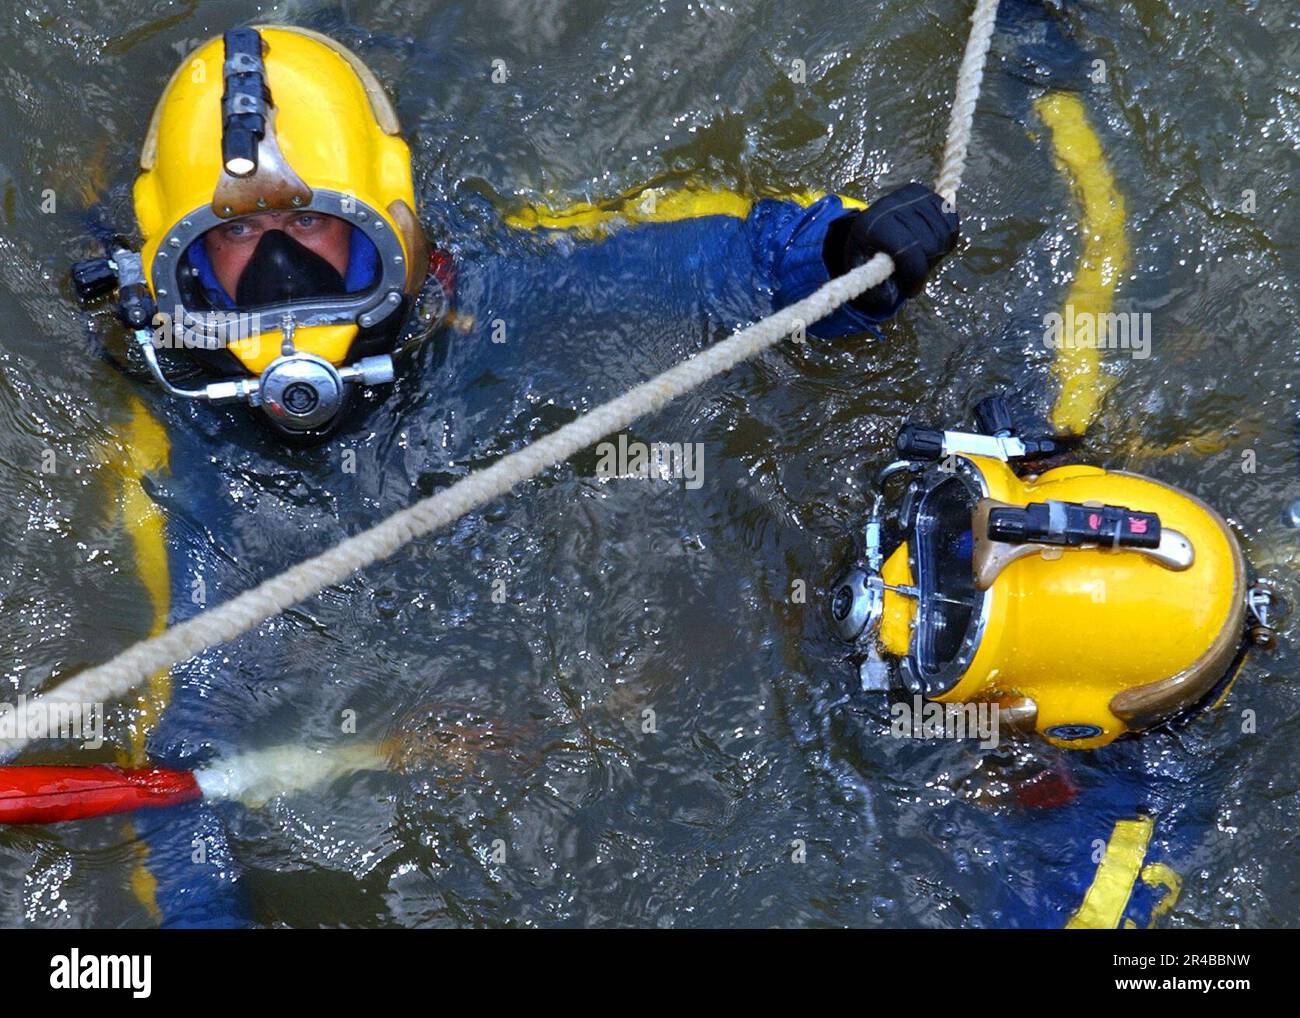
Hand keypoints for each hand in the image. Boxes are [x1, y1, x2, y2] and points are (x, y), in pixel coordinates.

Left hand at [824, 183, 958, 317]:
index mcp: (872, 227)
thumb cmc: (866, 254)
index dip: (915, 276)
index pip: (907, 253)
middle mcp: (891, 206)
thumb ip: (877, 288)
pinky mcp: (924, 193)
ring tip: (920, 258)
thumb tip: (893, 299)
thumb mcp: (863, 273)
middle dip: (926, 265)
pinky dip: (946, 237)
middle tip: (915, 273)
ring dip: (936, 252)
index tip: (912, 290)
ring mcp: (909, 196)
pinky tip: (931, 243)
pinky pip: (950, 221)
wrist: (868, 225)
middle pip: (929, 244)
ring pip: (942, 232)